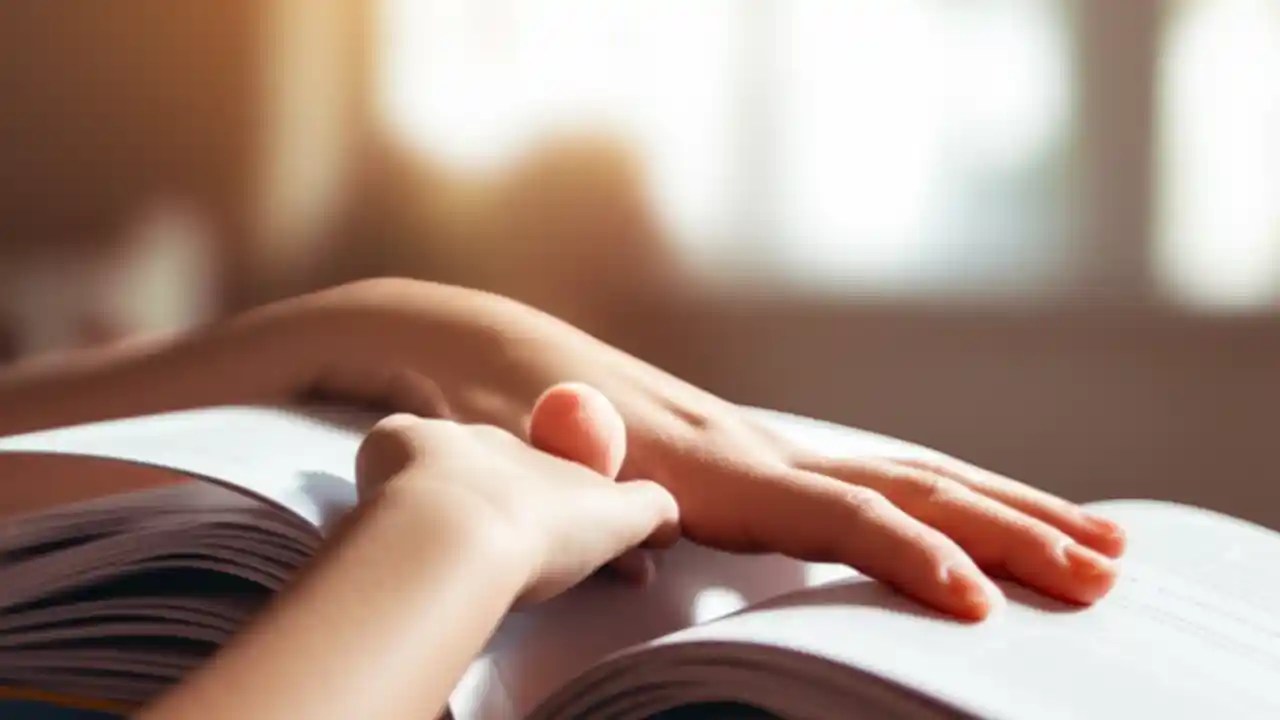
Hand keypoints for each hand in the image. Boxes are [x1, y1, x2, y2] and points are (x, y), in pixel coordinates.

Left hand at [303, 279, 1123, 619]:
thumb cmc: (490, 410)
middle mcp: (749, 447)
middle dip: (1003, 528)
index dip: (905, 555)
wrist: (478, 350)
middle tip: (1101, 569)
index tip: (978, 599)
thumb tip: (612, 482)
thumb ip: (568, 460)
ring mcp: (756, 444)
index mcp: (703, 461)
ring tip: (1088, 541)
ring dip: (999, 508)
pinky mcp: (749, 453)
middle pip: (903, 484)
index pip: (831, 509)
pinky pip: (868, 476)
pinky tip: (975, 514)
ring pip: (904, 473)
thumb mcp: (511, 444)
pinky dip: (939, 497)